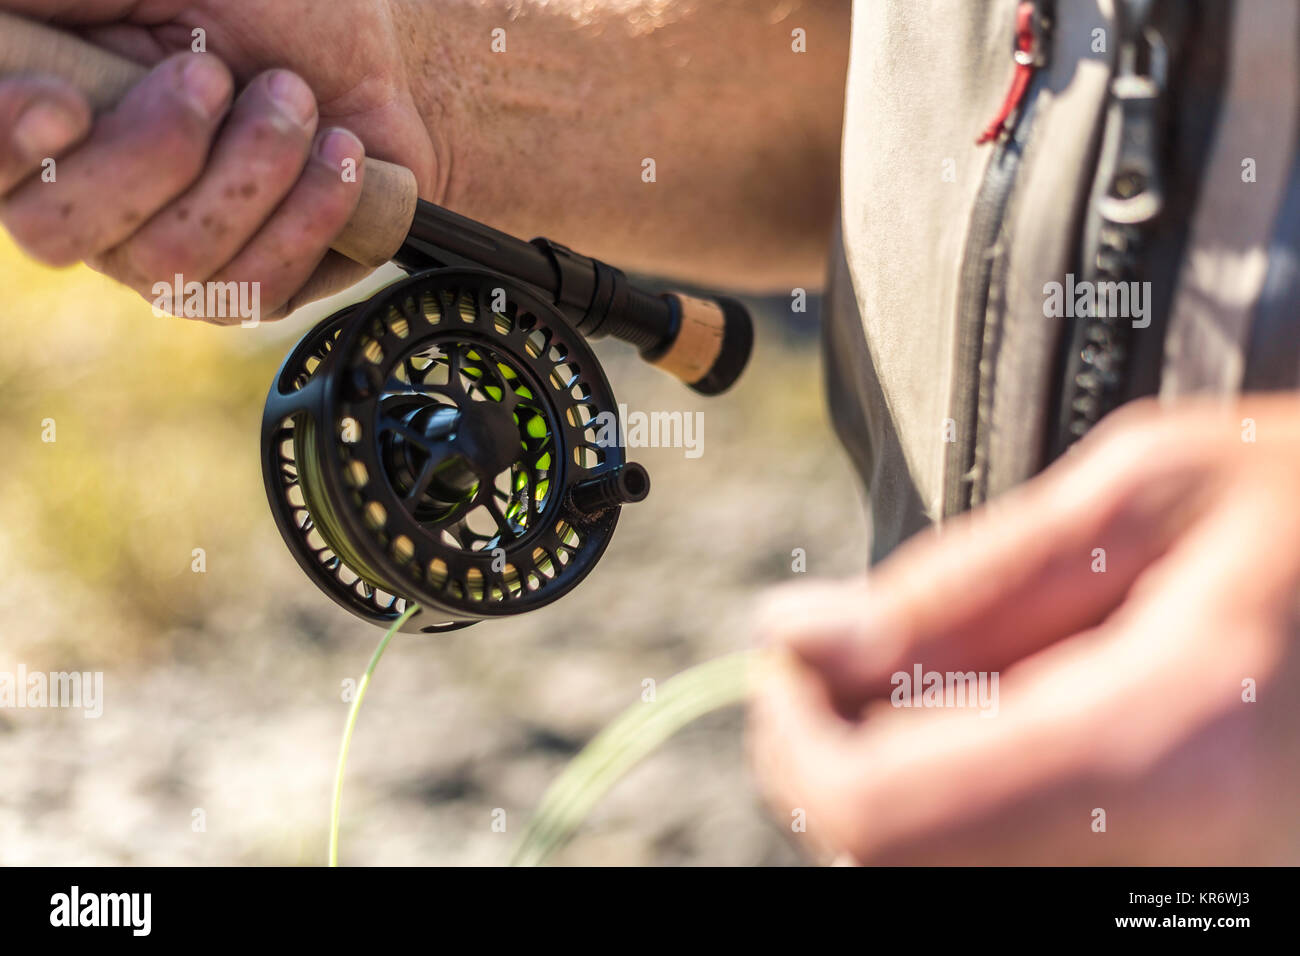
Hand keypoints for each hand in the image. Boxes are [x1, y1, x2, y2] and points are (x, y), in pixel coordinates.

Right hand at [0, 0, 444, 320]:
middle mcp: (88, 201)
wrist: (377, 53)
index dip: (7, 143)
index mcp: (43, 119)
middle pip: (57, 231)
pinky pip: (254, 287)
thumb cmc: (260, 4)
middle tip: (214, 74)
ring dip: (252, 165)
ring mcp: (165, 258)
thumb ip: (60, 2)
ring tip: (296, 98)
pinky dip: (310, 209)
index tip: (66, 105)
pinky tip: (337, 153)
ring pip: (173, 261)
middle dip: (154, 150)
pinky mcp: (245, 291)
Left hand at [749, 396, 1299, 863]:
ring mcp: (1194, 891)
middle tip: (833, 653)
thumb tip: (792, 632)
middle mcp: (1183, 864)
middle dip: (828, 754)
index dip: (792, 734)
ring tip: (922, 667)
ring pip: (952, 868)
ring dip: (888, 773)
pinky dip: (960, 791)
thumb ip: (958, 582)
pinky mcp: (1193, 882)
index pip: (882, 812)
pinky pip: (1016, 857)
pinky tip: (990, 709)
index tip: (786, 652)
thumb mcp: (1143, 495)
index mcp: (1163, 745)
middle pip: (901, 860)